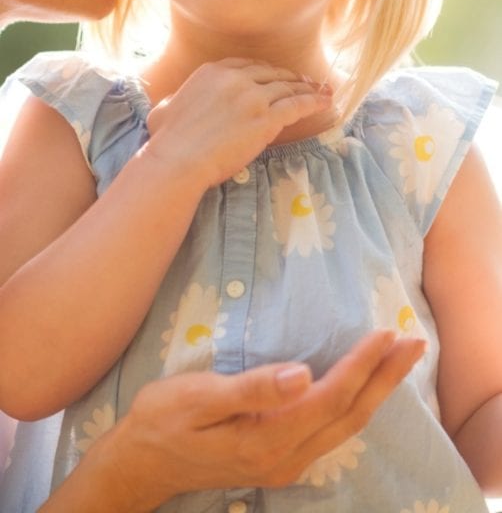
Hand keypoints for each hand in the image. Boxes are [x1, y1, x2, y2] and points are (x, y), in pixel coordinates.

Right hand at [89, 330, 424, 511]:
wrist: (140, 464)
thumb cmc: (162, 420)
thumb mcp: (199, 396)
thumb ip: (253, 388)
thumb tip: (302, 373)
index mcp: (266, 438)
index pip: (330, 396)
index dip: (363, 365)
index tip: (388, 333)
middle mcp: (284, 458)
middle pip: (350, 415)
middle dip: (386, 378)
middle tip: (415, 342)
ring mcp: (284, 464)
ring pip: (345, 427)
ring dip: (377, 392)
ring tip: (400, 361)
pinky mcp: (278, 461)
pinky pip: (332, 433)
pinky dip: (355, 406)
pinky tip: (364, 389)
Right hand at [145, 58, 332, 191]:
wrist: (178, 160)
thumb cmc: (167, 140)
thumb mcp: (165, 109)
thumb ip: (175, 100)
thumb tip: (171, 105)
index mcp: (212, 71)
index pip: (247, 65)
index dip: (266, 71)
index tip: (275, 75)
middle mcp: (235, 79)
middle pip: (271, 74)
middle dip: (290, 78)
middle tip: (304, 82)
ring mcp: (252, 98)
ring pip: (287, 89)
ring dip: (307, 89)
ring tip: (321, 91)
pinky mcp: (266, 120)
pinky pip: (297, 106)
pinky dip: (313, 103)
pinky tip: (325, 103)